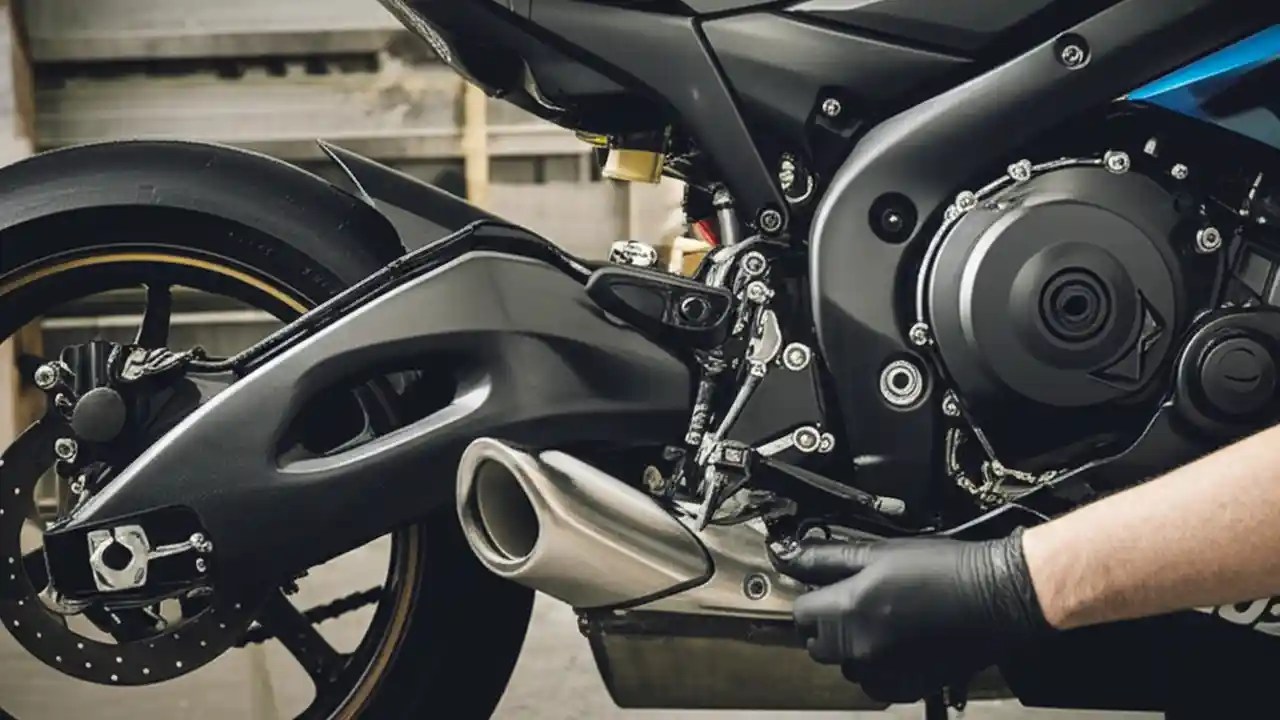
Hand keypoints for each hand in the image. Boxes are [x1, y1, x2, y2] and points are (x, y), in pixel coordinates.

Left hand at [772, 530, 1052, 702]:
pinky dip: (877, 667)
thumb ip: (825, 559)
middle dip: (828, 624)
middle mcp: (859, 649)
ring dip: (853, 647)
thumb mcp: (877, 552)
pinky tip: (897, 642)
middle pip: (818, 644)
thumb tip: (787, 555)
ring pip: (846, 665)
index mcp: (846, 612)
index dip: (811, 598)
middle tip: (854, 601)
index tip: (827, 588)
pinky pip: (874, 684)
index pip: (800, 614)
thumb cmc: (942, 569)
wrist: (994, 597)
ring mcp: (883, 672)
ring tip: (882, 619)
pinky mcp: (906, 686)